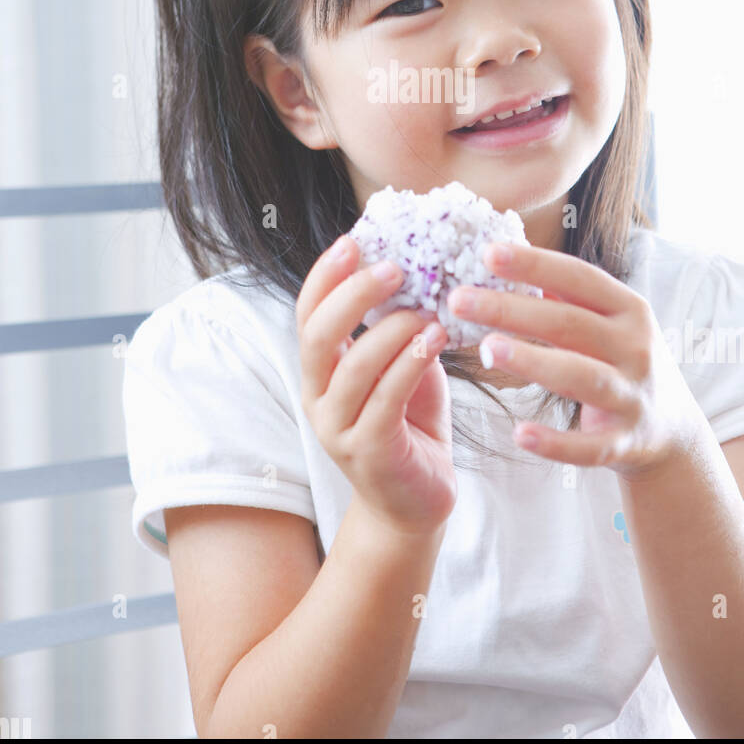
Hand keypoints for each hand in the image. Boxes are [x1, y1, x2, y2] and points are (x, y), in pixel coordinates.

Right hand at [297, 235, 456, 534]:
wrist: (417, 502)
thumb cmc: (411, 423)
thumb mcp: (399, 364)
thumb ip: (395, 326)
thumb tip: (414, 266)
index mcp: (320, 372)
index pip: (308, 314)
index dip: (325, 276)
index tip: (353, 241)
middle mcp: (318, 399)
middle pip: (318, 336)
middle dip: (353, 294)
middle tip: (394, 267)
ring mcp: (339, 429)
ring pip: (354, 368)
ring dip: (393, 330)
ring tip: (429, 311)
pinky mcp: (370, 452)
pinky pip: (386, 399)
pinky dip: (410, 363)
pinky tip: (435, 339)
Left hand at [448, 240, 707, 480]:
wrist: (671, 428)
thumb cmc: (621, 361)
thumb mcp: (606, 322)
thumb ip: (562, 297)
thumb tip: (500, 261)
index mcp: (628, 309)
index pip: (579, 278)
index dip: (535, 264)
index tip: (488, 252)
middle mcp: (635, 347)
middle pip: (569, 323)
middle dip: (512, 309)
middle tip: (459, 300)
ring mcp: (631, 395)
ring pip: (580, 376)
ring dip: (532, 361)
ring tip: (486, 349)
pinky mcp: (624, 441)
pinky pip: (588, 446)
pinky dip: (555, 442)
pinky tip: (519, 434)